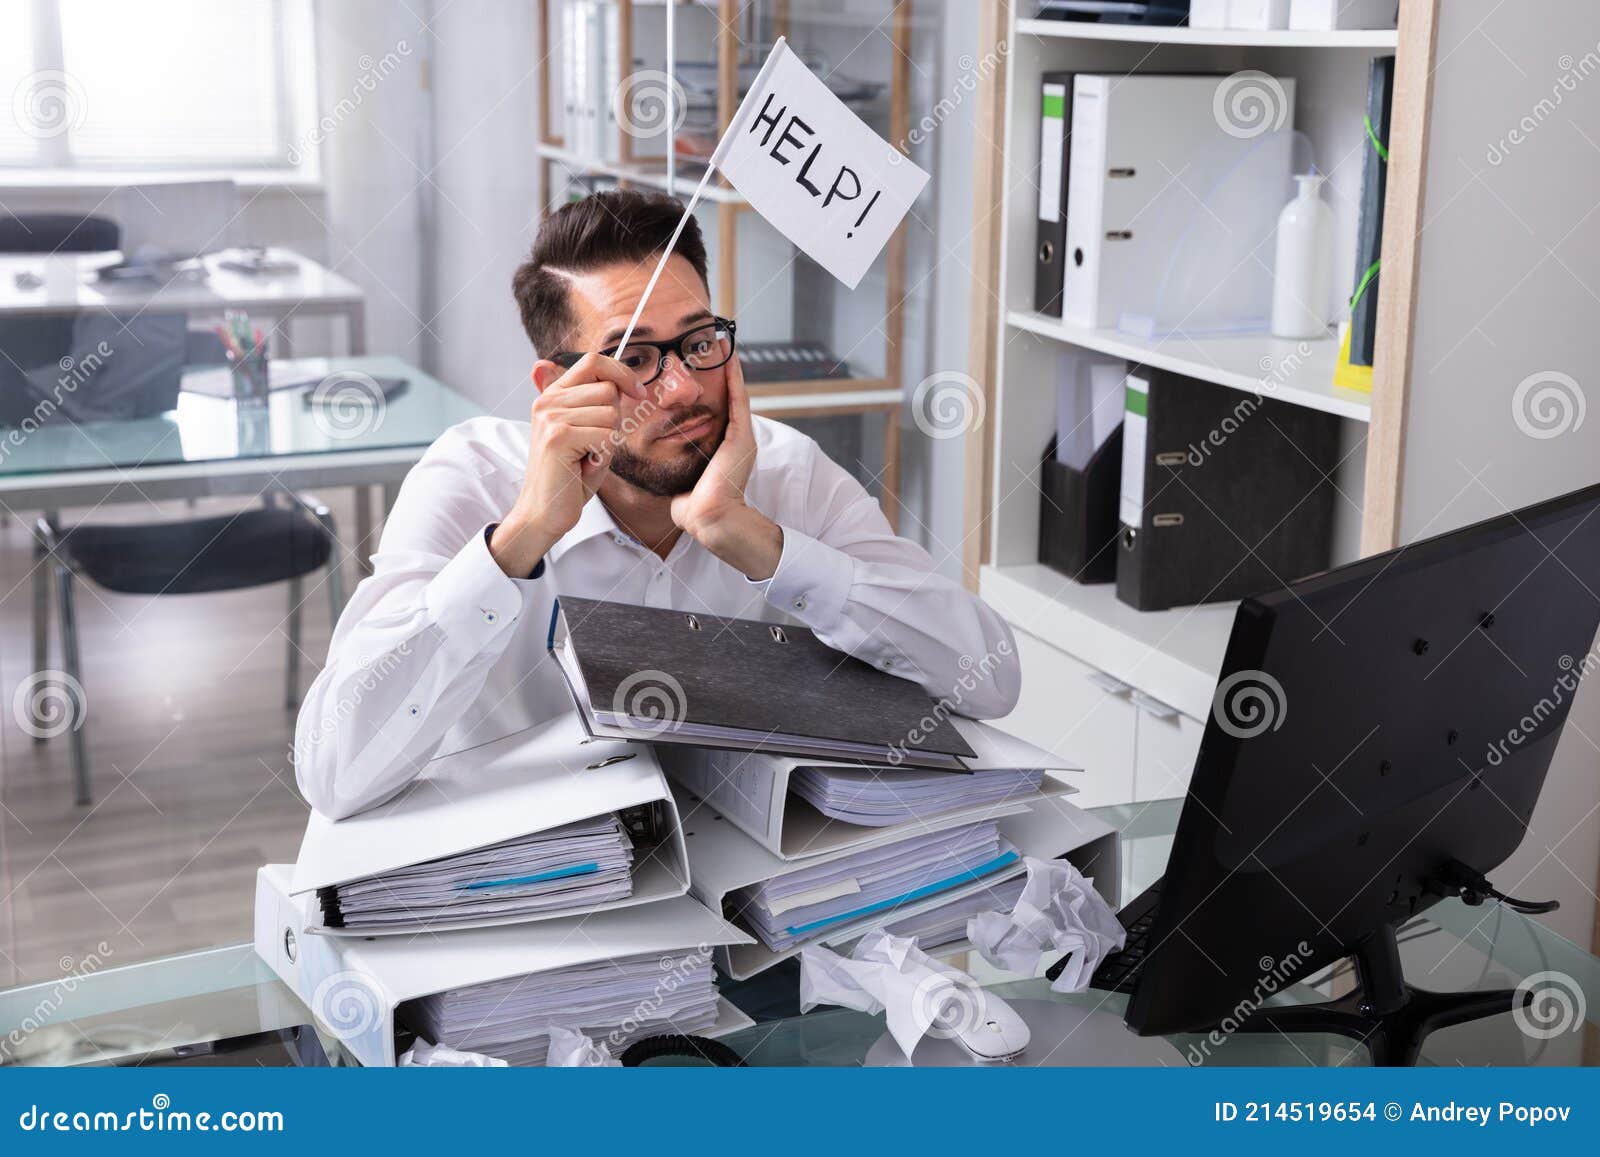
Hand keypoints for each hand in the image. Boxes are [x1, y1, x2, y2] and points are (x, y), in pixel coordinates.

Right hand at [491, 353, 644, 576]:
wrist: (544, 513)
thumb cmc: (570, 477)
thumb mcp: (587, 435)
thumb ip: (597, 408)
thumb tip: (620, 384)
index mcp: (553, 396)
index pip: (593, 362)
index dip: (621, 372)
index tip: (638, 391)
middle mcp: (547, 401)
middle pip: (608, 389)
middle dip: (614, 420)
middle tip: (594, 445)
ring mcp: (551, 417)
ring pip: (610, 414)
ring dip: (608, 441)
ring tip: (586, 457)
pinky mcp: (558, 437)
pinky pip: (606, 436)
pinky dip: (603, 455)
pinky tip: (583, 467)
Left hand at [671, 357, 783, 580]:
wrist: (710, 518)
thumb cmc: (694, 507)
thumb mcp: (683, 478)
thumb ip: (676, 466)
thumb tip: (659, 464)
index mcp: (722, 448)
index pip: (717, 410)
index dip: (713, 388)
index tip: (704, 367)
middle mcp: (735, 439)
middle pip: (728, 397)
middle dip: (722, 372)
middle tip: (714, 347)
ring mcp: (741, 437)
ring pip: (736, 393)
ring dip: (731, 369)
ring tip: (724, 345)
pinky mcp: (742, 436)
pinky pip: (739, 399)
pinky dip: (735, 378)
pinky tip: (730, 358)